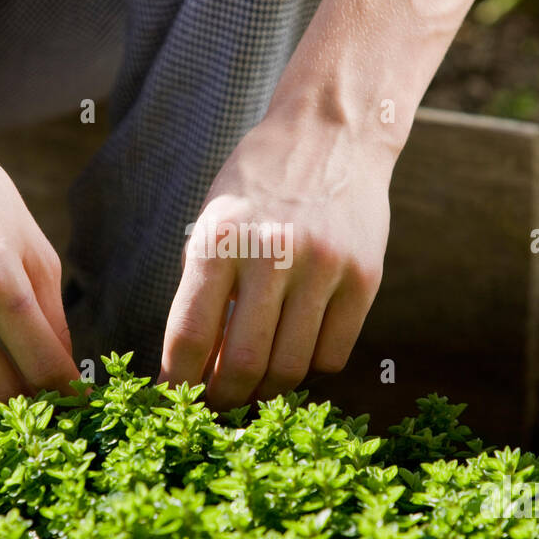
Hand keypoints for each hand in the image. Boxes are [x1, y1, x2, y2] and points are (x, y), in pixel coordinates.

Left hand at [159, 110, 391, 408]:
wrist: (332, 133)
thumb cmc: (260, 184)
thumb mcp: (214, 223)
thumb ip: (203, 292)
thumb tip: (197, 370)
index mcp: (220, 240)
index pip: (190, 336)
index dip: (178, 382)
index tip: (173, 399)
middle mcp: (272, 254)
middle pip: (245, 364)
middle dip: (225, 398)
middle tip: (218, 404)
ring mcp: (324, 267)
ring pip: (292, 367)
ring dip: (268, 390)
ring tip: (255, 385)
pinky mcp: (364, 278)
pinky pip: (333, 354)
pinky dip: (310, 370)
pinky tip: (296, 355)